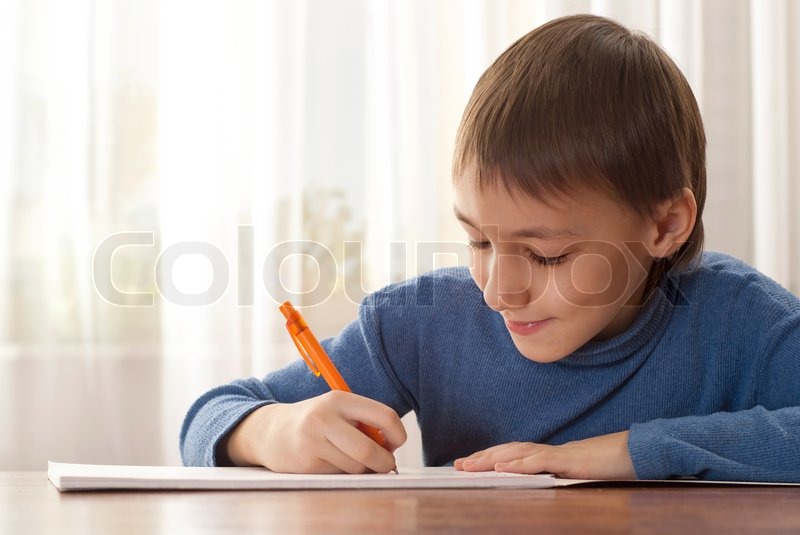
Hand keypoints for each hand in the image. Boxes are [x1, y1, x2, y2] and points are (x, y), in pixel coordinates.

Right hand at [224, 391, 406, 473]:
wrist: (272, 432)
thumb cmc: (317, 422)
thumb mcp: (340, 411)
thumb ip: (366, 423)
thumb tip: (392, 449)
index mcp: (340, 399)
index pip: (385, 416)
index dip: (397, 435)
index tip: (394, 444)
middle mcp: (326, 417)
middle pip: (369, 450)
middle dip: (384, 463)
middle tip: (385, 465)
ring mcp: (313, 441)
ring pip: (355, 468)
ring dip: (363, 470)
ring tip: (352, 459)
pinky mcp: (306, 463)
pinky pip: (339, 475)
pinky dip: (344, 474)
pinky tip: (330, 462)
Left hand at [453, 431, 634, 479]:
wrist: (631, 454)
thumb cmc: (603, 466)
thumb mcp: (571, 475)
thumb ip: (551, 476)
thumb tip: (533, 482)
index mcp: (545, 455)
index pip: (509, 455)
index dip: (487, 458)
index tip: (466, 463)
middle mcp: (545, 451)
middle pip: (506, 451)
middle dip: (480, 458)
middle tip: (457, 465)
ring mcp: (555, 453)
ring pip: (516, 453)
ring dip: (491, 459)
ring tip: (470, 465)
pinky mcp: (566, 459)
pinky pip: (539, 460)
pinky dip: (519, 463)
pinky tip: (503, 467)